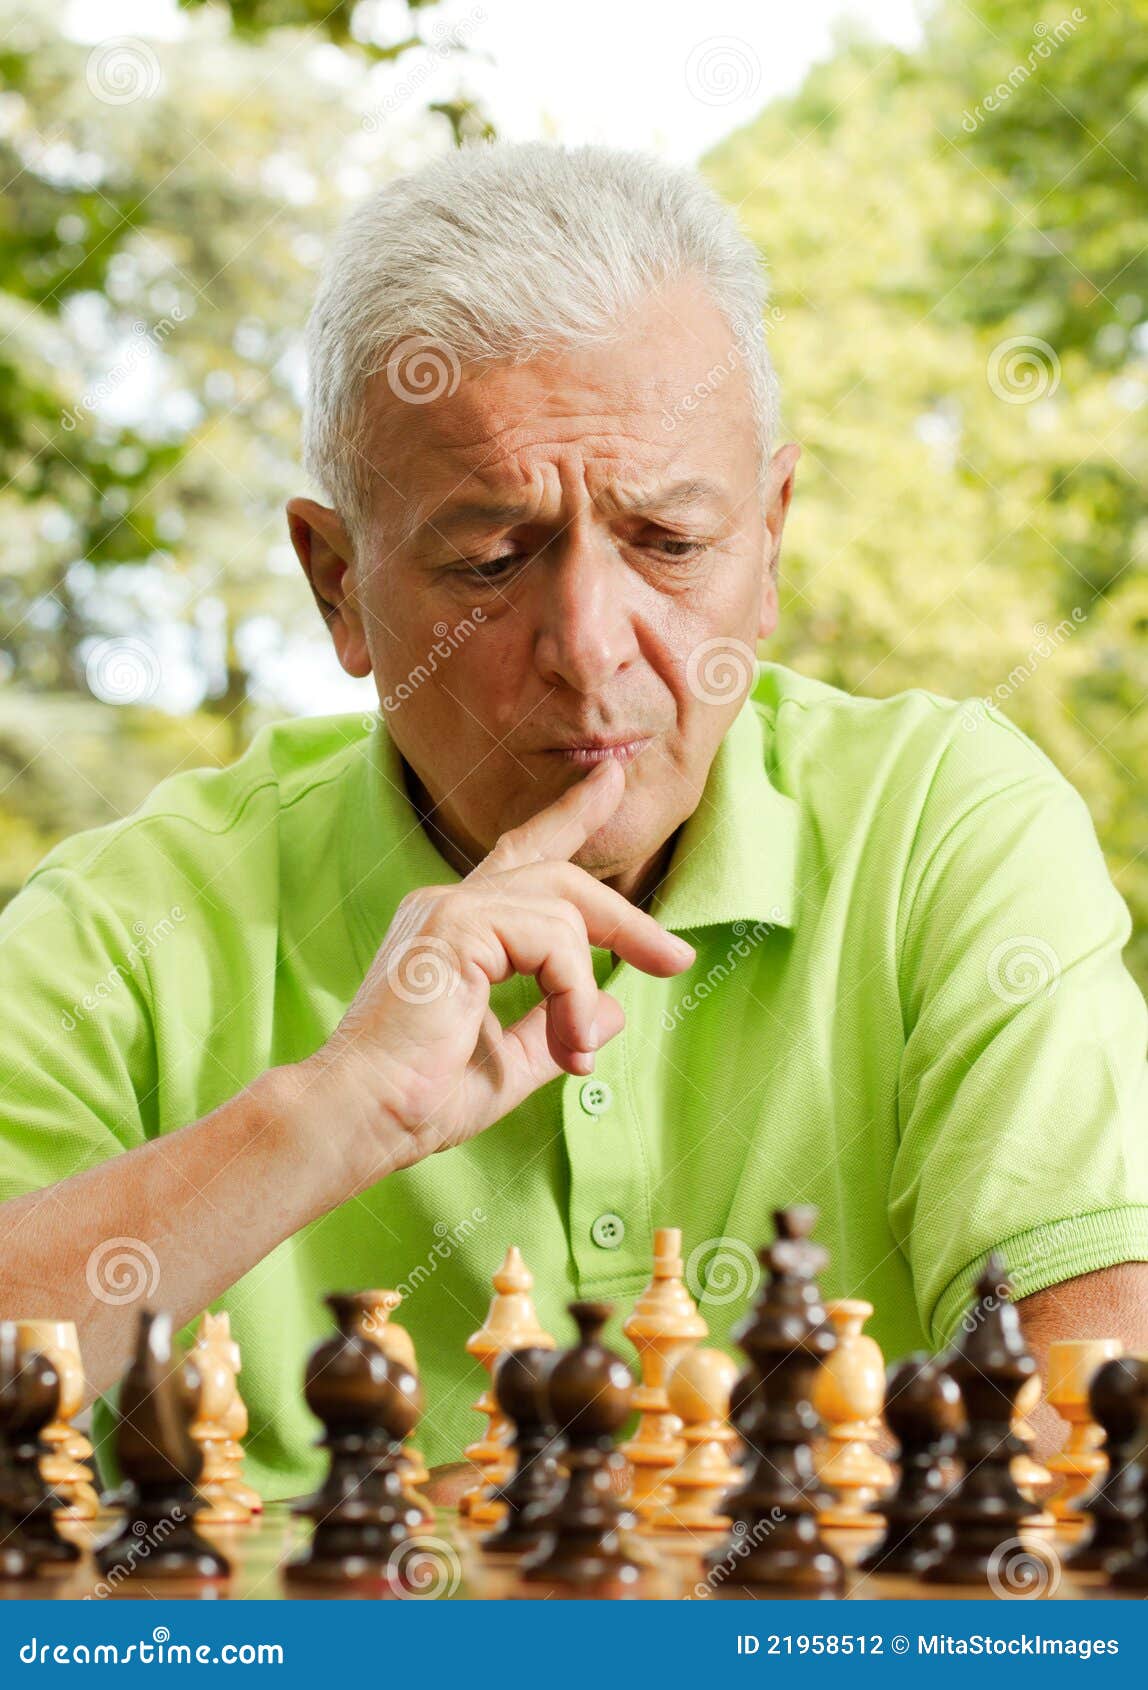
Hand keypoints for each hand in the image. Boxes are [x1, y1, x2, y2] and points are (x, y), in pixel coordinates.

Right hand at [301, 759, 694, 1170]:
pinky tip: (568, 1041)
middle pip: (557, 874)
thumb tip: (613, 1009)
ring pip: (562, 909)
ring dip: (585, 987)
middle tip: (676, 957)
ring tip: (579, 1052)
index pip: (523, 857)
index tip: (611, 780)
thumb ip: (556, 1032)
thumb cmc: (416, 1099)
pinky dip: (572, 992)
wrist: (359, 1117)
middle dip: (623, 913)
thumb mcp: (508, 1064)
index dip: (570, 818)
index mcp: (455, 930)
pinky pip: (552, 939)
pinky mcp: (454, 926)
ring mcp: (448, 908)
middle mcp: (448, 905)